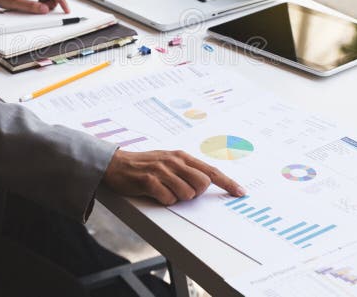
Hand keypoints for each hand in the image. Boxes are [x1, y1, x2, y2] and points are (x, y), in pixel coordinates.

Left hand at [0, 0, 69, 13]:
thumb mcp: (15, 3)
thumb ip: (31, 6)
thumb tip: (45, 9)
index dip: (62, 1)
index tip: (66, 9)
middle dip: (55, 1)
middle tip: (46, 9)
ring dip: (49, 1)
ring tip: (38, 6)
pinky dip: (44, 0)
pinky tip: (36, 4)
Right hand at [101, 149, 244, 205]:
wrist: (115, 164)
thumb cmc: (144, 166)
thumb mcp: (168, 162)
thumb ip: (187, 170)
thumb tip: (206, 183)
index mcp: (182, 156)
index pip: (211, 171)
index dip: (228, 183)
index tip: (241, 192)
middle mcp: (174, 161)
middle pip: (202, 185)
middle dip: (194, 194)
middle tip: (178, 190)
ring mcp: (162, 170)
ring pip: (186, 194)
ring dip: (176, 198)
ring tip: (163, 190)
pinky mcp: (149, 180)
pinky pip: (168, 198)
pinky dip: (164, 200)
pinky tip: (155, 193)